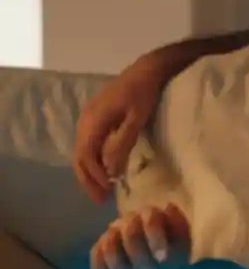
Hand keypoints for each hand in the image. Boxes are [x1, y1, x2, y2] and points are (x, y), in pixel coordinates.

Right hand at [73, 62, 164, 202]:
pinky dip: (92, 159)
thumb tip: (110, 171)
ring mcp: (89, 117)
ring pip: (82, 150)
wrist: (147, 68)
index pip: (86, 156)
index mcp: (93, 121)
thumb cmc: (145, 92)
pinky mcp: (96, 115)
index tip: (106, 192)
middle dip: (88, 179)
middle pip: (79, 156)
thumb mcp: (138, 119)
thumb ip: (123, 144)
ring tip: (101, 189)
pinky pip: (88, 142)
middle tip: (100, 200)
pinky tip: (103, 169)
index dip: (94, 177)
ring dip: (89, 171)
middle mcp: (86, 120)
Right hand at [89, 205, 191, 268]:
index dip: (155, 238)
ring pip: (109, 241)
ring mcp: (115, 231)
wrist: (161, 256)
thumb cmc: (174, 249)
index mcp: (155, 215)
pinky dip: (98, 266)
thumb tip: (170, 255)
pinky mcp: (103, 245)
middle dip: (138, 254)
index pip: (152, 220)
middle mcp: (132, 219)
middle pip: (129, 232)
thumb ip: (179, 246)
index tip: (162, 259)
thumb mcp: (182, 246)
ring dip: (116, 261)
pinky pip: (96, 253)